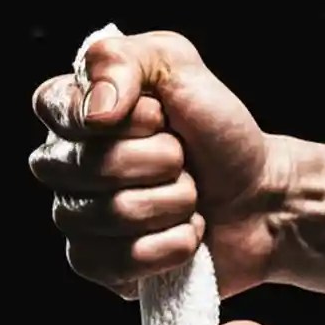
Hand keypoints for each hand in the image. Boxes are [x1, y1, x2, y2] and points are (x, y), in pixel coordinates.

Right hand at [29, 31, 285, 298]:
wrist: (265, 197)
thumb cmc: (221, 134)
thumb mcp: (179, 67)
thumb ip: (123, 58)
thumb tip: (96, 111)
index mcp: (74, 113)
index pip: (59, 111)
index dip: (125, 119)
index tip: (164, 118)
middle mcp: (65, 166)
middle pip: (90, 167)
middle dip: (161, 162)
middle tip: (186, 161)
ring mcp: (79, 219)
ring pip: (112, 215)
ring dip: (174, 203)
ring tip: (192, 197)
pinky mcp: (102, 266)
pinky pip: (118, 261)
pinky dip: (171, 246)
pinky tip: (189, 233)